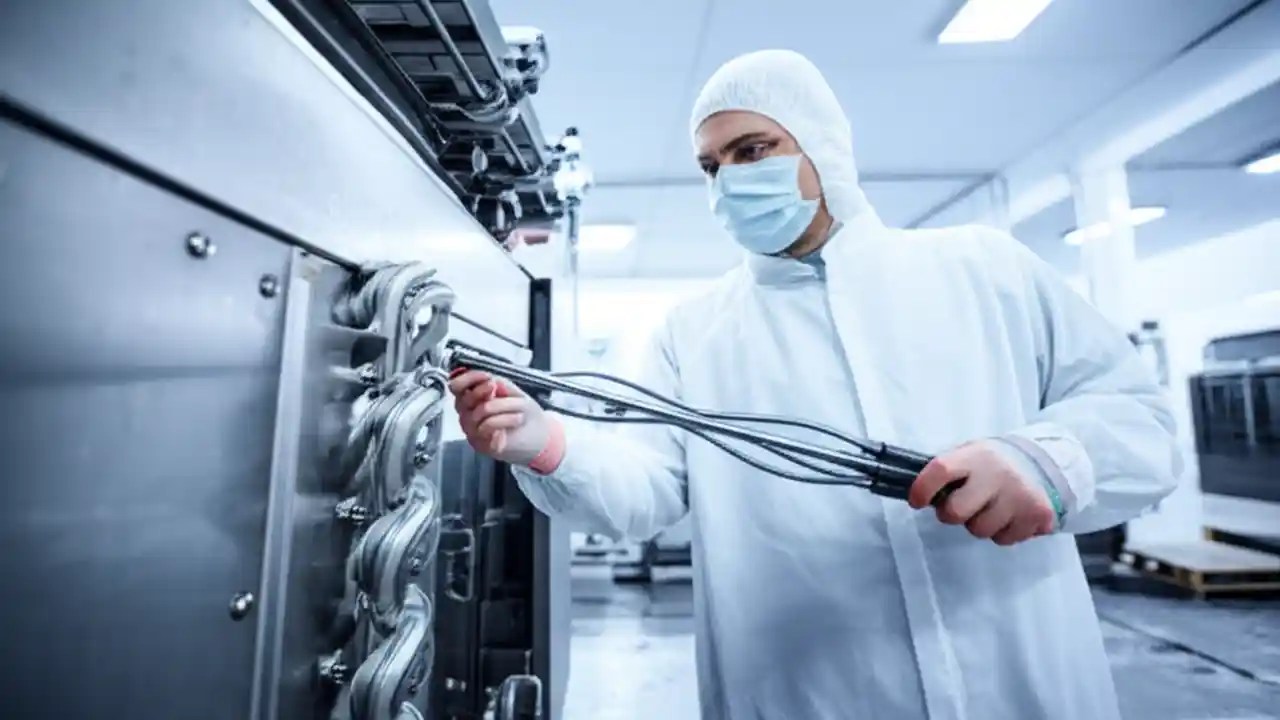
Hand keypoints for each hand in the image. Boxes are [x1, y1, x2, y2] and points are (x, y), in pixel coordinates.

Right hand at [448, 370, 551, 465]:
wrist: (537, 436)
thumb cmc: (522, 412)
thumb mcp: (512, 392)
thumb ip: (498, 383)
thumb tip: (487, 379)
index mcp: (471, 399)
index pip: (456, 387)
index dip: (467, 378)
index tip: (486, 375)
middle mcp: (467, 415)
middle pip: (464, 400)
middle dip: (482, 390)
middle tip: (495, 387)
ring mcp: (472, 431)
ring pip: (480, 411)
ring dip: (504, 406)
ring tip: (519, 410)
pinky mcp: (481, 444)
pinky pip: (488, 427)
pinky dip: (506, 420)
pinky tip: (515, 421)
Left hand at [907, 442, 1055, 545]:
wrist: (1041, 462)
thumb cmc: (992, 463)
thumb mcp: (969, 456)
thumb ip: (948, 472)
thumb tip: (919, 494)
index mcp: (976, 456)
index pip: (941, 470)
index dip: (923, 488)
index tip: (916, 501)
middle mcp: (998, 474)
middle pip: (956, 511)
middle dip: (950, 514)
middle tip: (957, 507)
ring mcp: (1020, 495)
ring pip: (980, 530)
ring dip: (979, 523)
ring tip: (990, 507)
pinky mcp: (1039, 515)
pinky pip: (1004, 539)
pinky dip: (1002, 532)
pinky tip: (1010, 514)